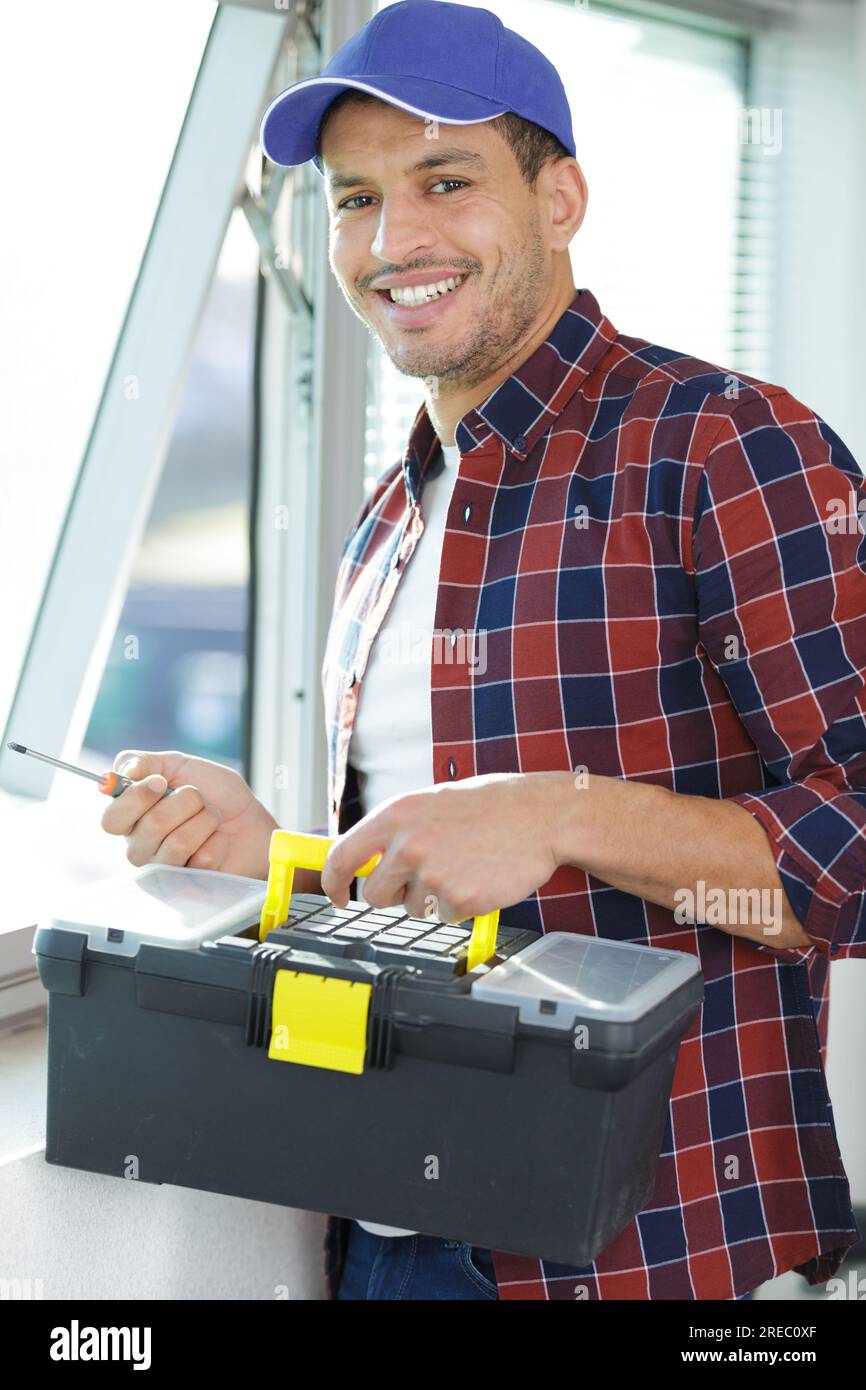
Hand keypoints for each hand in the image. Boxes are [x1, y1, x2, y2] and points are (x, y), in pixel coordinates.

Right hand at [100, 749, 278, 879]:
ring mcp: (163, 867)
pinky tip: (218, 841)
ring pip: (177, 843)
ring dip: (203, 821)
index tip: (160, 782)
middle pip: (149, 827)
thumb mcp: (179, 764)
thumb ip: (143, 761)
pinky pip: (200, 858)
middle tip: (197, 797)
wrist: (251, 817)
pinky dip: (217, 840)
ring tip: (211, 818)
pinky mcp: (188, 883)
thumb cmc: (215, 792)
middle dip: (184, 803)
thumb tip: (122, 772)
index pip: (111, 819)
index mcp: (132, 817)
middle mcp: (140, 845)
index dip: (135, 799)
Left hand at [320, 773, 563, 920]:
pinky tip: (480, 878)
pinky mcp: (458, 899)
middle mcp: (407, 844)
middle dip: (396, 894)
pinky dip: (461, 905)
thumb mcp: (431, 803)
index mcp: (395, 815)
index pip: (342, 856)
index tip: (337, 896)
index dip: (333, 883)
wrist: (540, 816)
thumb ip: (397, 830)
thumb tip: (367, 860)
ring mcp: (432, 874)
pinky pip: (446, 917)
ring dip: (434, 898)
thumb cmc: (490, 806)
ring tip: (464, 867)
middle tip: (427, 876)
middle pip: (376, 895)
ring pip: (413, 908)